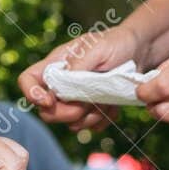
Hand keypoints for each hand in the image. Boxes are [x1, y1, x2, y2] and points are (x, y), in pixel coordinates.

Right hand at [18, 25, 144, 131]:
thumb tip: (61, 86)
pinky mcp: (93, 110)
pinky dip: (101, 121)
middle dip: (67, 113)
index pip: (28, 80)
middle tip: (88, 104)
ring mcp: (77, 99)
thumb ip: (78, 66)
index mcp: (56, 65)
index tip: (50, 100)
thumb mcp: (97, 48)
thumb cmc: (116, 42)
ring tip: (106, 102)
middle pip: (47, 110)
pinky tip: (113, 107)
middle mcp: (62, 83)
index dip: (31, 93)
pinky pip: (89, 127)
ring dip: (88, 118)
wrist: (140, 50)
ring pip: (70, 123)